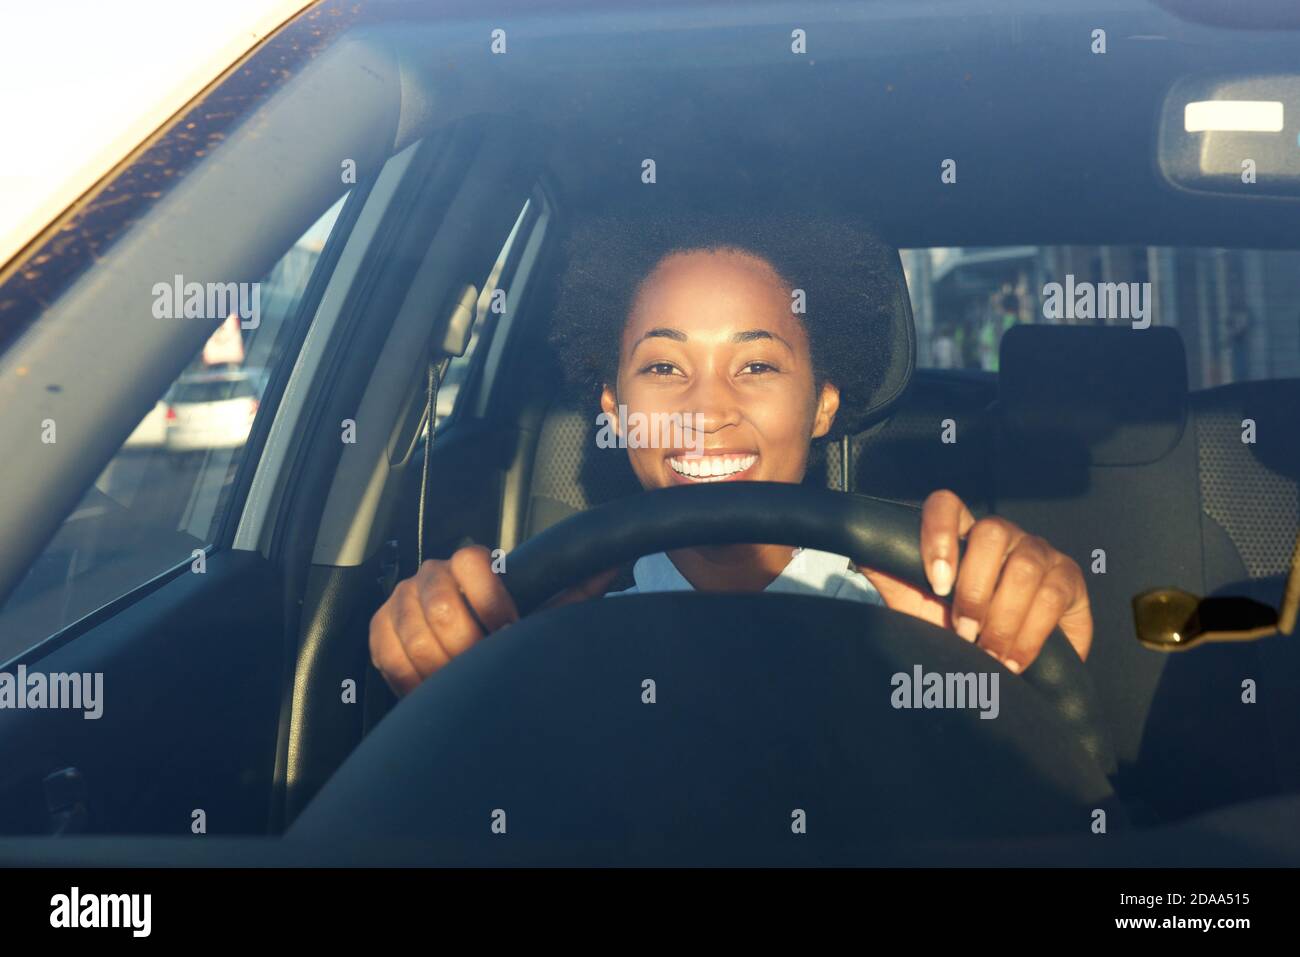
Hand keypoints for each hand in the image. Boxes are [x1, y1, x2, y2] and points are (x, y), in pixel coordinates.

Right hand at [369, 545, 618, 696]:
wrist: (463, 659)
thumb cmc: (507, 635)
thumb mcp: (542, 612)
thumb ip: (575, 588)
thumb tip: (614, 562)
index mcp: (468, 564)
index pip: (471, 562)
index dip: (491, 600)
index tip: (508, 631)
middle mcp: (431, 575)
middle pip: (441, 604)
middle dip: (467, 645)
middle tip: (482, 668)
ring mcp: (401, 600)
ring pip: (415, 632)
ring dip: (441, 666)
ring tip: (460, 683)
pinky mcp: (379, 630)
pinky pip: (387, 652)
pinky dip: (411, 677)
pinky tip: (432, 690)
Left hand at [859, 489, 1091, 672]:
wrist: (998, 669)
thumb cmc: (952, 631)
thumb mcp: (915, 604)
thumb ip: (891, 573)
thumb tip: (860, 549)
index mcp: (960, 533)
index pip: (946, 505)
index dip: (940, 534)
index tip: (935, 583)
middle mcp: (1002, 535)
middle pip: (993, 532)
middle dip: (975, 590)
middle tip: (964, 632)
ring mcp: (1039, 551)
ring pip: (1025, 566)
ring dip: (1003, 616)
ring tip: (988, 651)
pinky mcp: (1068, 578)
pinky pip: (1052, 595)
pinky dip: (1029, 632)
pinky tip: (1014, 657)